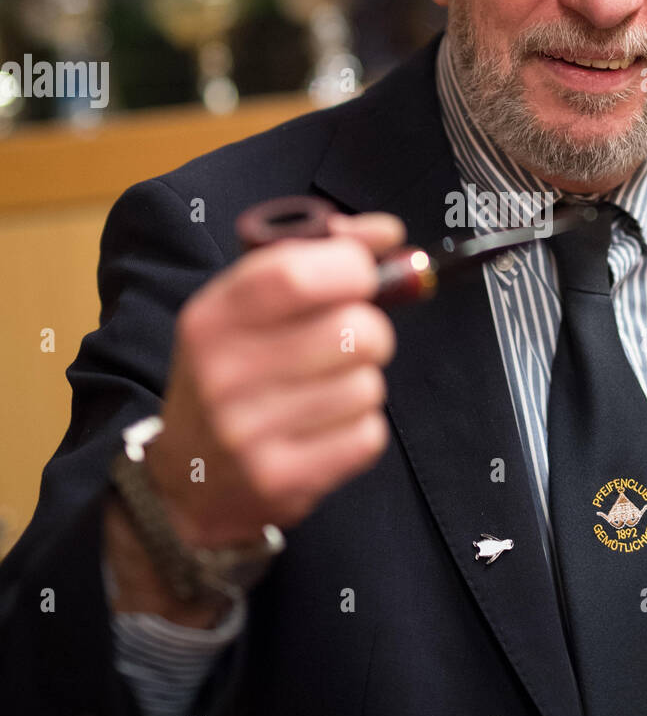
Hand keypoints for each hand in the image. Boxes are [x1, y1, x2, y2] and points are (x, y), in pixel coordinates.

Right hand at [144, 210, 403, 548]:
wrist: (187, 483)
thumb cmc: (232, 376)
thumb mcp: (246, 310)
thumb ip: (314, 258)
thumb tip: (389, 232)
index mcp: (212, 317)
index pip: (296, 273)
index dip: (351, 266)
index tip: (362, 275)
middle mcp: (223, 373)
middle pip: (356, 329)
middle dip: (370, 331)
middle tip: (350, 342)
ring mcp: (248, 432)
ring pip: (368, 385)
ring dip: (363, 384)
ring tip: (327, 392)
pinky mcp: (281, 480)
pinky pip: (367, 436)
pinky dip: (360, 430)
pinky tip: (325, 431)